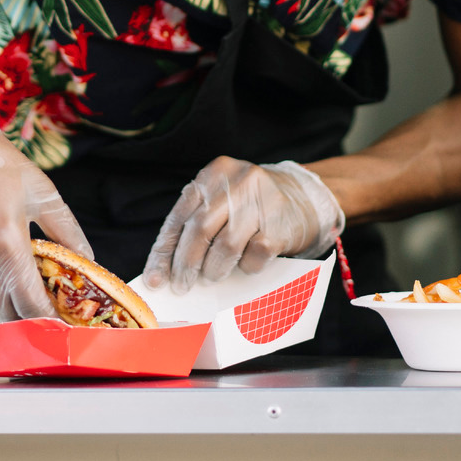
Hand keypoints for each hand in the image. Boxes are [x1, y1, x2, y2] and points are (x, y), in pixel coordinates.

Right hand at [0, 101, 92, 322]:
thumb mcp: (42, 191)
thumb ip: (67, 231)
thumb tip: (86, 260)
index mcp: (5, 237)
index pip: (29, 301)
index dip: (48, 320)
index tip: (61, 324)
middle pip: (7, 314)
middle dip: (31, 323)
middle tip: (50, 322)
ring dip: (8, 319)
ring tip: (28, 314)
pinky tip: (2, 300)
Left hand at [142, 157, 344, 291]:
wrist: (306, 197)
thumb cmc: (254, 206)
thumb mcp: (224, 200)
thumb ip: (198, 222)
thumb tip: (168, 269)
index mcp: (213, 174)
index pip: (178, 217)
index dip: (164, 252)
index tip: (155, 280)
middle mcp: (235, 182)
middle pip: (199, 230)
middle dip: (185, 264)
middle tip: (181, 286)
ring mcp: (260, 201)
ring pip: (224, 246)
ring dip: (214, 269)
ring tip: (213, 275)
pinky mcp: (279, 224)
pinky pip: (253, 257)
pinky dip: (245, 268)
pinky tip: (246, 266)